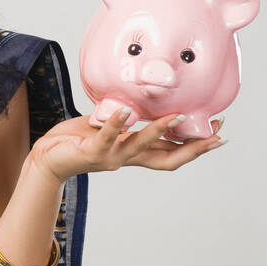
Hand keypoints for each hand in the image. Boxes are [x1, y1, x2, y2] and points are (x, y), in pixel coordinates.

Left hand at [29, 107, 224, 183]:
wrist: (47, 157)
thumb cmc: (79, 140)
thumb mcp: (113, 129)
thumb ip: (132, 123)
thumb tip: (151, 106)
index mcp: (135, 153)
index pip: (174, 153)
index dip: (197, 146)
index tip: (219, 133)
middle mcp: (128, 158)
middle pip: (168, 159)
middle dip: (192, 148)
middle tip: (214, 134)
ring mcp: (111, 157)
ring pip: (141, 146)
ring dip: (159, 131)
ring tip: (176, 116)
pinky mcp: (91, 151)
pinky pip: (107, 136)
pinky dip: (117, 123)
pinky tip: (126, 110)